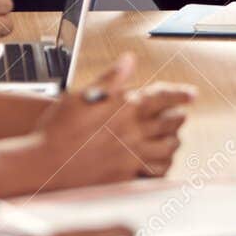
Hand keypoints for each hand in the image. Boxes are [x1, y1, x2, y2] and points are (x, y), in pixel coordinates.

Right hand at [32, 54, 195, 188]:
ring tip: (174, 139)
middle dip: (179, 117)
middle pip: (170, 123)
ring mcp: (130, 156)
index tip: (191, 94)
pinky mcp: (124, 176)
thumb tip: (129, 60)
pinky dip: (162, 167)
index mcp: (124, 109)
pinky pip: (154, 172)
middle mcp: (132, 132)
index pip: (163, 98)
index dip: (180, 94)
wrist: (43, 164)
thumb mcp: (81, 95)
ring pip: (167, 149)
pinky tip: (160, 165)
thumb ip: (110, 78)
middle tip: (182, 115)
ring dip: (174, 141)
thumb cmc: (57, 130)